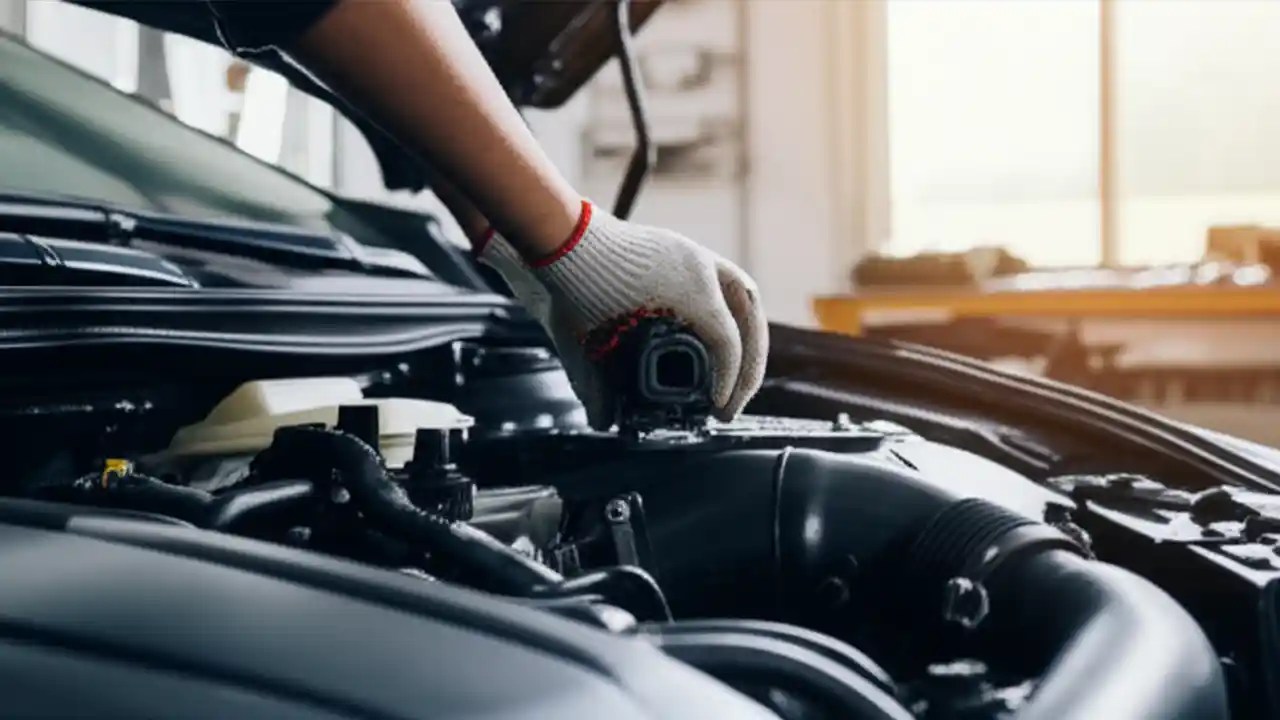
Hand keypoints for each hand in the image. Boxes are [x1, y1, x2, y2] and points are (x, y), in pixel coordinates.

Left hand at [485, 202, 766, 428]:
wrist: (559, 238)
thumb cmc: (575, 288)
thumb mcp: (587, 345)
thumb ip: (595, 388)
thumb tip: (604, 422)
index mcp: (691, 290)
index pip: (727, 342)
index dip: (730, 381)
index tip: (719, 408)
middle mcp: (700, 266)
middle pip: (749, 317)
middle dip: (750, 363)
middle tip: (734, 401)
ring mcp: (692, 254)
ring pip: (743, 295)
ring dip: (746, 336)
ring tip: (737, 373)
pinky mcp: (680, 251)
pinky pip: (721, 283)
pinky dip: (727, 314)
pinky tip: (717, 339)